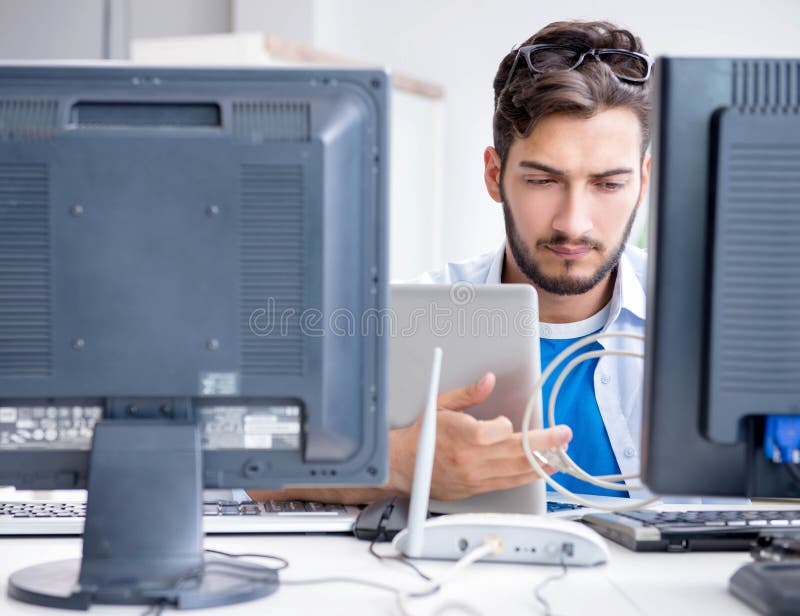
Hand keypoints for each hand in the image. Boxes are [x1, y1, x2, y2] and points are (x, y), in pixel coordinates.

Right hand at [388, 372, 571, 499]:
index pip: (501, 430)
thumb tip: (488, 381)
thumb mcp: (440, 405)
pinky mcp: (478, 488)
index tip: (505, 421)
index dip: (508, 424)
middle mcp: (473, 458)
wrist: (404, 467)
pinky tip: (541, 469)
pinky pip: (510, 483)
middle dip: (546, 442)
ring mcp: (477, 476)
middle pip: (518, 451)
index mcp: (464, 435)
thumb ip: (468, 394)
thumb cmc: (422, 437)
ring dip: (543, 462)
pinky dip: (529, 476)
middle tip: (564, 435)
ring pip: (518, 470)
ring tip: (561, 454)